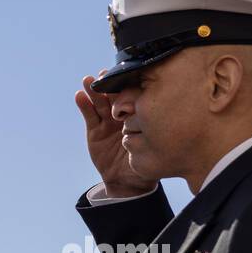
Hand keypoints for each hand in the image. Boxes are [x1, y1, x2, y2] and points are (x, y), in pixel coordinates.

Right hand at [74, 73, 156, 198]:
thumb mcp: (155, 143)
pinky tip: (79, 96)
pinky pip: (90, 116)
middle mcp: (123, 115)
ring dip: (93, 91)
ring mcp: (108, 122)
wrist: (127, 179)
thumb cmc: (146, 160)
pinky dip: (84, 106)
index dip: (128, 84)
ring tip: (88, 81)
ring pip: (100, 103)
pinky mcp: (95, 132)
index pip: (132, 95)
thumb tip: (172, 112)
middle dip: (108, 84)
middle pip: (114, 95)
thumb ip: (156, 129)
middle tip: (104, 73)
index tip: (125, 73)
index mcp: (138, 114)